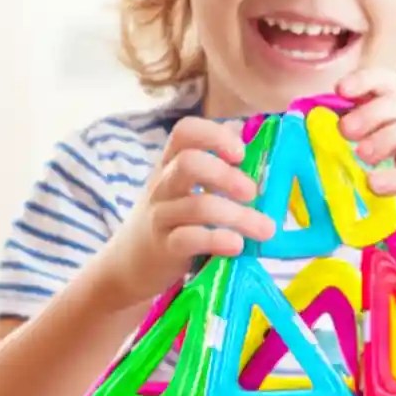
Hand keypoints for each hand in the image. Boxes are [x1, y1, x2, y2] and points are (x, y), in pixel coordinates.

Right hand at [91, 117, 274, 311]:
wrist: (130, 263)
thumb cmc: (172, 220)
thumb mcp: (185, 188)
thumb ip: (214, 166)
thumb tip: (250, 136)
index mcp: (170, 164)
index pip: (185, 132)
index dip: (214, 135)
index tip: (240, 152)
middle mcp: (163, 185)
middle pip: (189, 163)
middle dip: (226, 175)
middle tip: (252, 193)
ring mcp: (161, 216)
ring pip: (197, 206)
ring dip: (238, 216)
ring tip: (265, 229)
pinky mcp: (165, 248)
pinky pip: (190, 239)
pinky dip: (218, 240)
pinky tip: (237, 245)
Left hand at [336, 69, 395, 224]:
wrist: (390, 234)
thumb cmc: (363, 189)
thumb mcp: (342, 158)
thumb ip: (330, 138)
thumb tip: (302, 121)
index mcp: (394, 117)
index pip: (389, 84)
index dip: (368, 80)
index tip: (340, 90)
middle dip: (376, 112)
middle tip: (345, 131)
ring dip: (392, 136)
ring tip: (362, 156)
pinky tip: (374, 184)